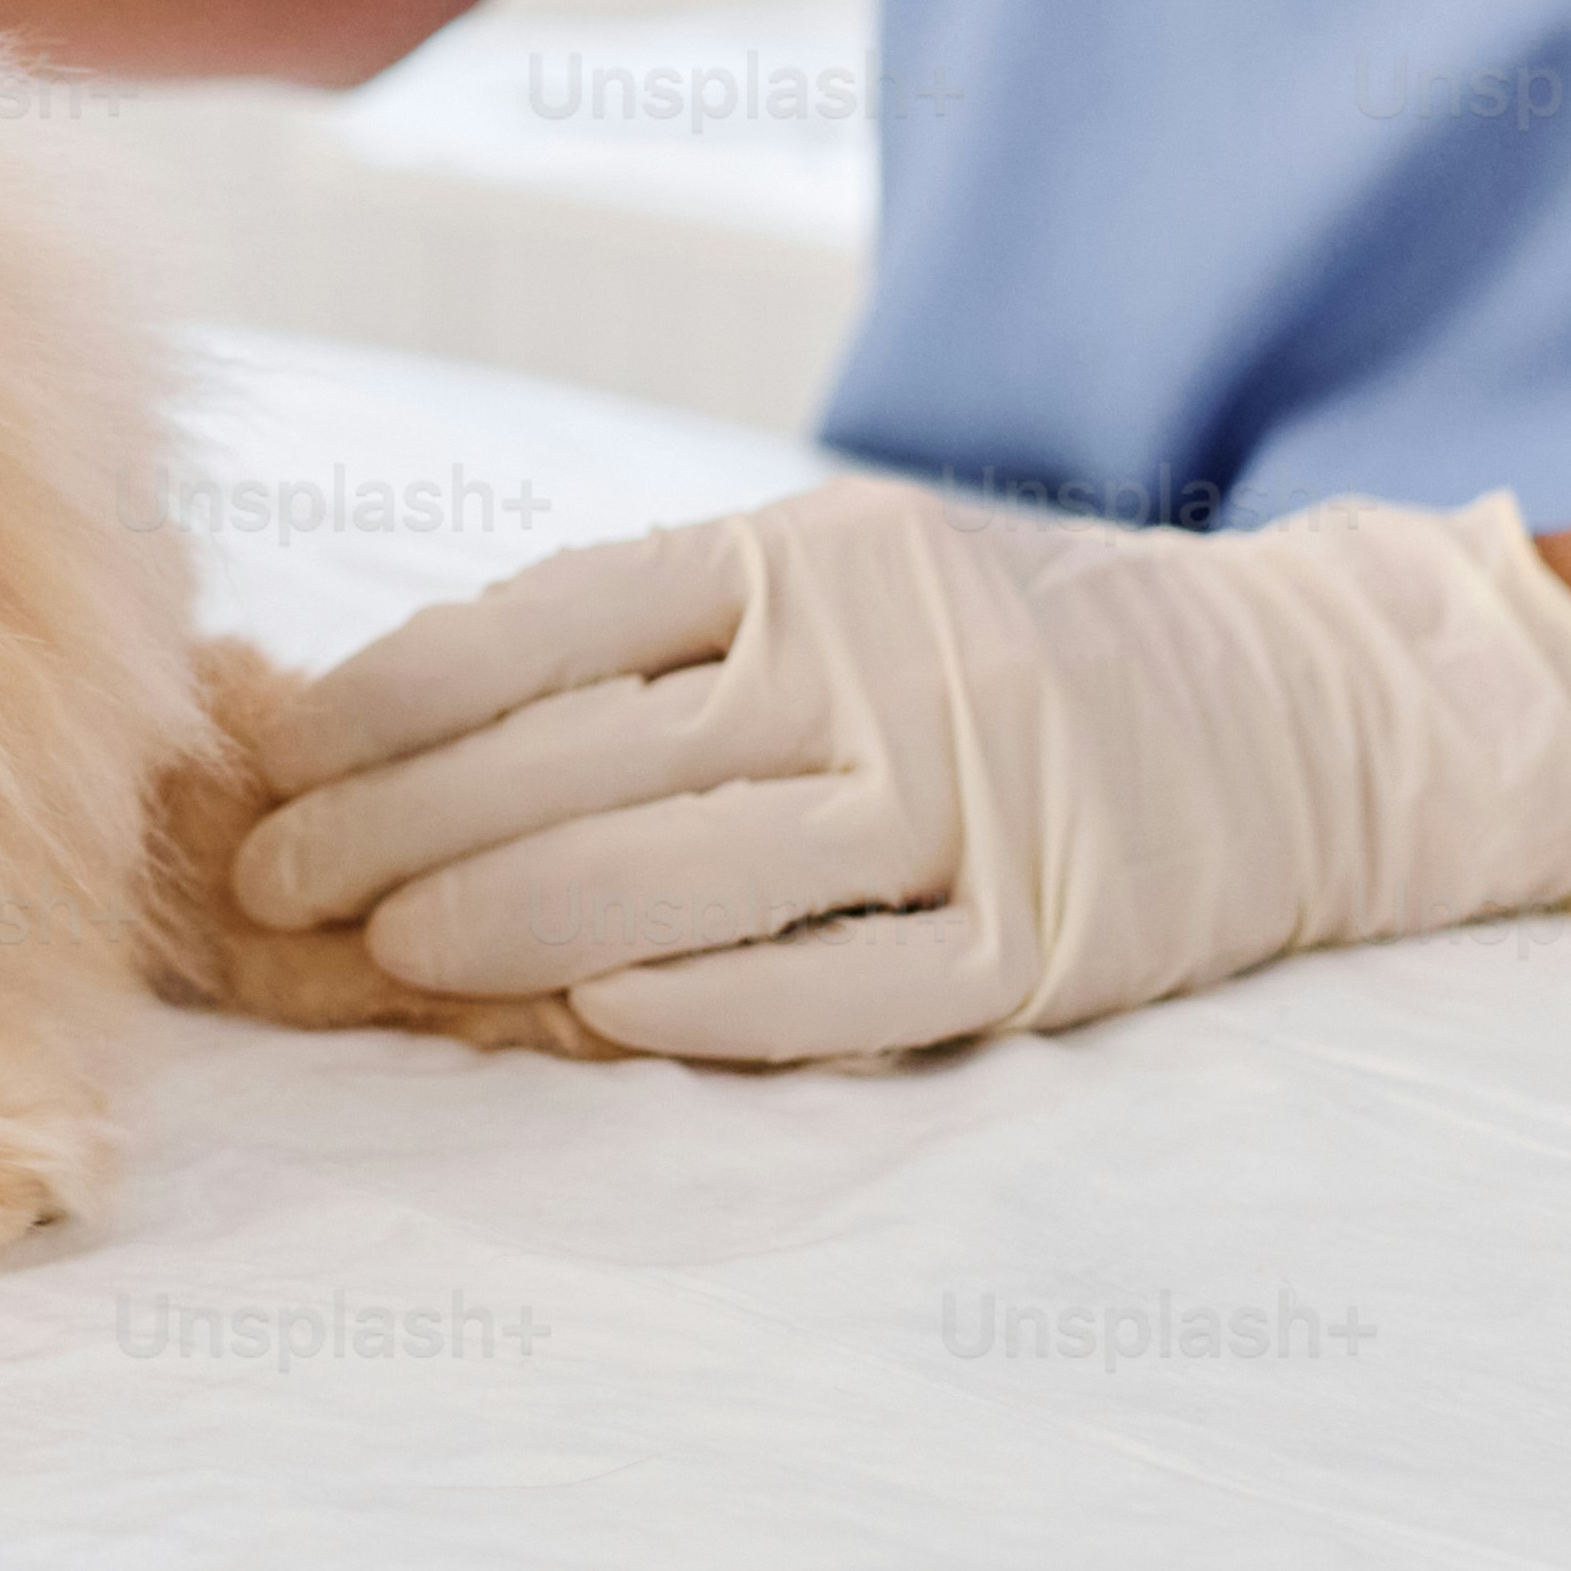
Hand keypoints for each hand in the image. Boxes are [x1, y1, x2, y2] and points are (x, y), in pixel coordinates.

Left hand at [231, 479, 1570, 1061]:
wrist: (1302, 707)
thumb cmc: (998, 640)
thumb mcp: (833, 574)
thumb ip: (655, 635)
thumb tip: (397, 716)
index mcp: (800, 553)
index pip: (544, 622)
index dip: (386, 700)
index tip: (268, 761)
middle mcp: (877, 661)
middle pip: (586, 759)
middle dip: (400, 828)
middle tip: (274, 887)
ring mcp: (967, 801)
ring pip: (690, 875)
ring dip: (510, 923)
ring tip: (382, 957)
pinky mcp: (1045, 938)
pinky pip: (843, 984)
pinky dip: (706, 1007)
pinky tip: (588, 1017)